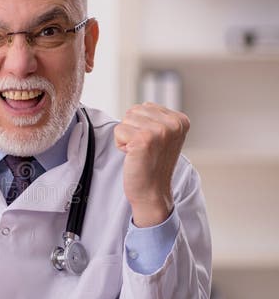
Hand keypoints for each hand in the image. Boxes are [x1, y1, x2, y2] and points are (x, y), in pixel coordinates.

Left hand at [114, 103, 189, 226]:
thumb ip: (157, 118)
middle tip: (144, 149)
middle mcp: (173, 123)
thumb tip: (142, 106)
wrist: (152, 192)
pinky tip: (133, 156)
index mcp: (180, 120)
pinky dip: (120, 145)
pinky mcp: (144, 139)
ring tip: (139, 152)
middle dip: (132, 130)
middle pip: (134, 111)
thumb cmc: (153, 164)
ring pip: (125, 120)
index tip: (152, 144)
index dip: (141, 126)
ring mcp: (160, 131)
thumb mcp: (164, 136)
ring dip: (126, 137)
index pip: (145, 106)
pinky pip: (118, 131)